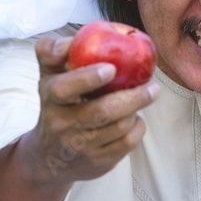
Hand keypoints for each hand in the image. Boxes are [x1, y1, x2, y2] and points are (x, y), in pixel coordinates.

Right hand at [21, 35, 159, 185]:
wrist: (49, 157)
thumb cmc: (56, 105)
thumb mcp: (47, 77)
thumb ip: (53, 52)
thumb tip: (75, 38)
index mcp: (50, 98)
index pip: (64, 88)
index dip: (88, 78)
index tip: (111, 68)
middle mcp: (61, 124)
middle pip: (102, 111)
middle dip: (133, 98)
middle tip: (153, 87)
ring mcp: (79, 147)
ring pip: (120, 127)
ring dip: (137, 110)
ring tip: (145, 98)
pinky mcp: (97, 163)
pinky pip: (127, 143)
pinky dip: (137, 128)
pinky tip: (136, 119)